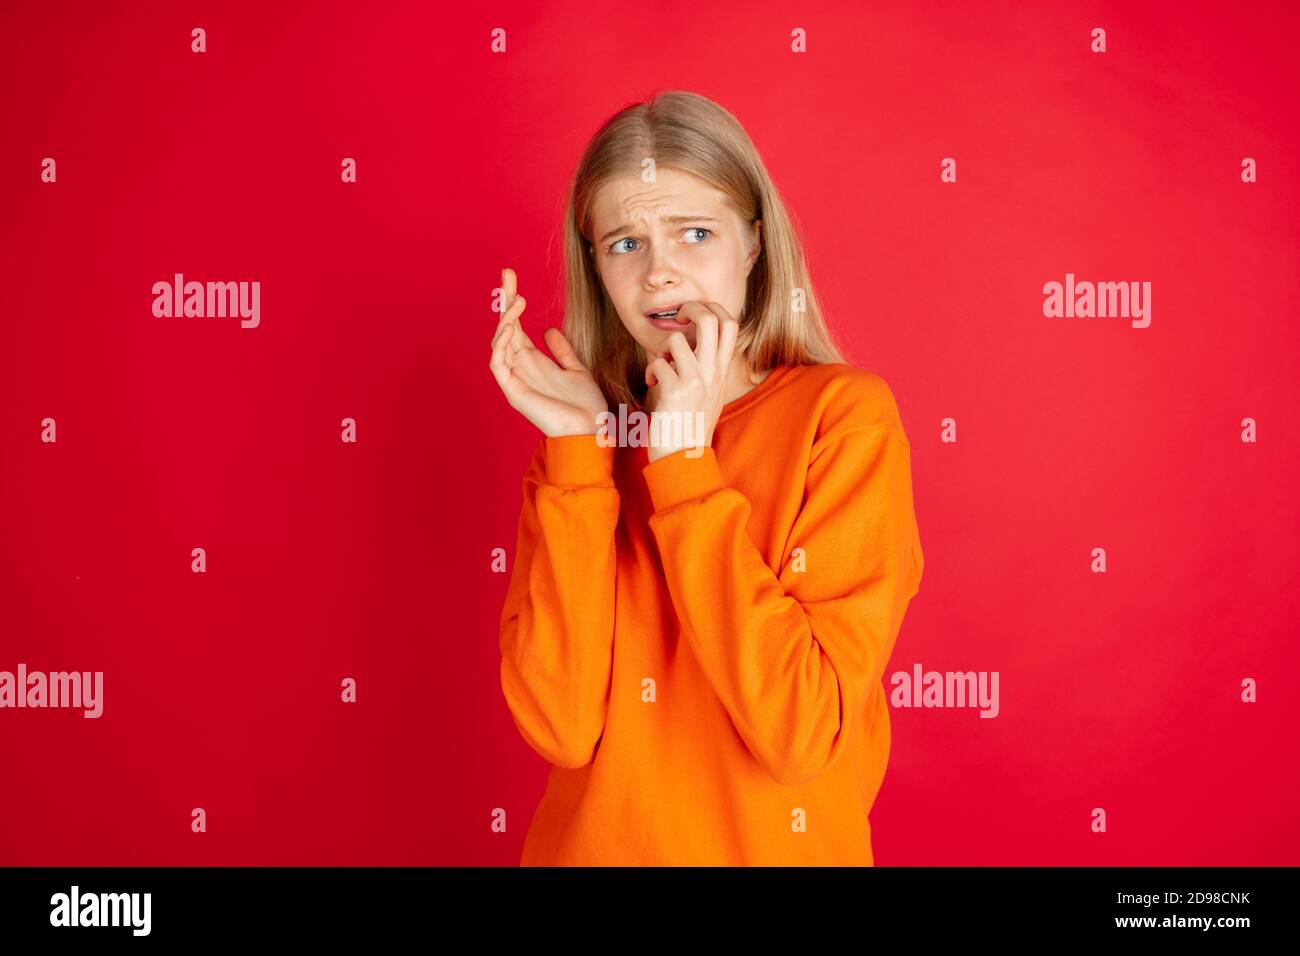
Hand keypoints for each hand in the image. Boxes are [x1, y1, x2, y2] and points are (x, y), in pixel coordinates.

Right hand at [489, 267, 607, 437]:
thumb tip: (549, 330)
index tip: (511, 275)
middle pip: (504, 329)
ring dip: (505, 320)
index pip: (516, 325)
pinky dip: (501, 345)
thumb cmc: (585, 407)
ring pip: (499, 344)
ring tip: (517, 301)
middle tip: (507, 275)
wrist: (592, 432)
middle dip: (504, 301)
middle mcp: (520, 368)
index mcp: (532, 362)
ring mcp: (515, 380)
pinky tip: (511, 327)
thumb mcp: (576, 369)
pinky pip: (498, 365)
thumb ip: (562, 350)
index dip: (511, 301)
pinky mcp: (514, 392)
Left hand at [643, 300, 738, 462]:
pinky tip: (652, 385)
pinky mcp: (675, 391)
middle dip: (689, 308)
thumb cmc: (690, 423)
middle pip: (710, 319)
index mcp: (722, 371)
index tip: (693, 314)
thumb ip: (707, 366)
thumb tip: (691, 338)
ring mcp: (696, 381)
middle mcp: (713, 373)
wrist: (683, 456)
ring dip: (662, 350)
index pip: (730, 323)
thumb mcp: (710, 392)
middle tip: (678, 317)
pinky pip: (657, 363)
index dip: (712, 307)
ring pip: (676, 339)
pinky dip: (650, 372)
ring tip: (661, 367)